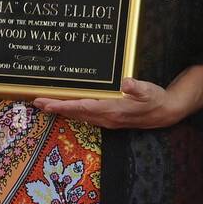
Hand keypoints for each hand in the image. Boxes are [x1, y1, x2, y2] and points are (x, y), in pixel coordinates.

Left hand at [32, 77, 183, 129]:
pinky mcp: (109, 119)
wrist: (165, 113)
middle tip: (36, 102)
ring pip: (79, 116)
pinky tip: (66, 107)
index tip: (48, 103)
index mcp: (112, 110)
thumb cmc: (156, 99)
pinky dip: (73, 111)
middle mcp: (106, 118)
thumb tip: (127, 83)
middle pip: (76, 113)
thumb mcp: (148, 90)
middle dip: (56, 108)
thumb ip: (137, 87)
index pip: (82, 107)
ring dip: (62, 110)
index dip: (64, 105)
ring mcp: (107, 120)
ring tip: (45, 105)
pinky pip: (86, 115)